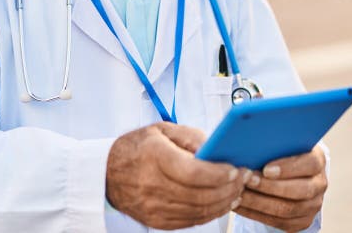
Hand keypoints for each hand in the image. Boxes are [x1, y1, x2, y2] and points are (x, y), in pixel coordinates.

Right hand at [106, 122, 247, 228]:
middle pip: (200, 195)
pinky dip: (210, 214)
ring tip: (237, 191)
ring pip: (198, 211)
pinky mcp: (155, 221)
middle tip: (244, 180)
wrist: (107, 172)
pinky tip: (221, 203)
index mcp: (155, 156)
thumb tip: (216, 149)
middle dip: (228, 189)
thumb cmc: (138, 147)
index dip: (219, 173)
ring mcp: (153, 207)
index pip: (194, 172)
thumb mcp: (162, 130)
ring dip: (223, 203)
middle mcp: (153, 185)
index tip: (236, 169)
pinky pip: (190, 221)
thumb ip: (191, 137)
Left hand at [235, 146, 326, 231]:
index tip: (266, 169)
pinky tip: (240, 206)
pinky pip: (278, 222)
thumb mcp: (284, 145)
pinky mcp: (301, 221)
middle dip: (269, 187)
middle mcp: (319, 184)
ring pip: (287, 209)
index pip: (309, 164)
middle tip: (247, 181)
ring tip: (239, 194)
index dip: (288, 168)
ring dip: (259, 202)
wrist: (293, 174)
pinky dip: (256, 214)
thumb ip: (274, 145)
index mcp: (317, 160)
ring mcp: (312, 205)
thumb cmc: (283, 154)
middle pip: (299, 190)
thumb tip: (250, 146)